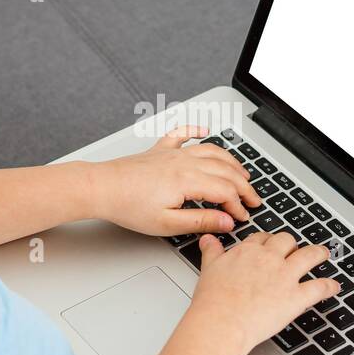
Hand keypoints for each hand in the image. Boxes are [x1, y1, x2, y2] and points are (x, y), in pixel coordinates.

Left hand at [89, 126, 261, 235]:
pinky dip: (196, 130)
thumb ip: (201, 221)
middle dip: (244, 185)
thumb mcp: (167, 224)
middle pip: (225, 170)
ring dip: (231, 161)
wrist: (100, 188)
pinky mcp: (160, 150)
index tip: (242, 217)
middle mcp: (184, 162)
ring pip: (211, 151)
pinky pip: (183, 134)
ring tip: (242, 173)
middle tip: (253, 199)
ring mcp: (173, 153)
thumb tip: (226, 221)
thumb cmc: (128, 206)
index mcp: (188, 180)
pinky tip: (204, 130)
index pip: (226, 191)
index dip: (238, 205)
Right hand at [188, 230, 340, 351]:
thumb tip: (208, 240)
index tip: (269, 244)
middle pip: (287, 241)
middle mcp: (269, 259)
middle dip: (293, 244)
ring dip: (319, 254)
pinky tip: (334, 287)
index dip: (268, 241)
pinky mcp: (296, 297)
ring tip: (324, 254)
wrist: (222, 321)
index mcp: (249, 251)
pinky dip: (329, 287)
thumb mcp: (208, 268)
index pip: (262, 238)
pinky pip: (319, 287)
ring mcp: (285, 276)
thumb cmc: (213, 300)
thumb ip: (212, 252)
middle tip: (294, 249)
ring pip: (309, 256)